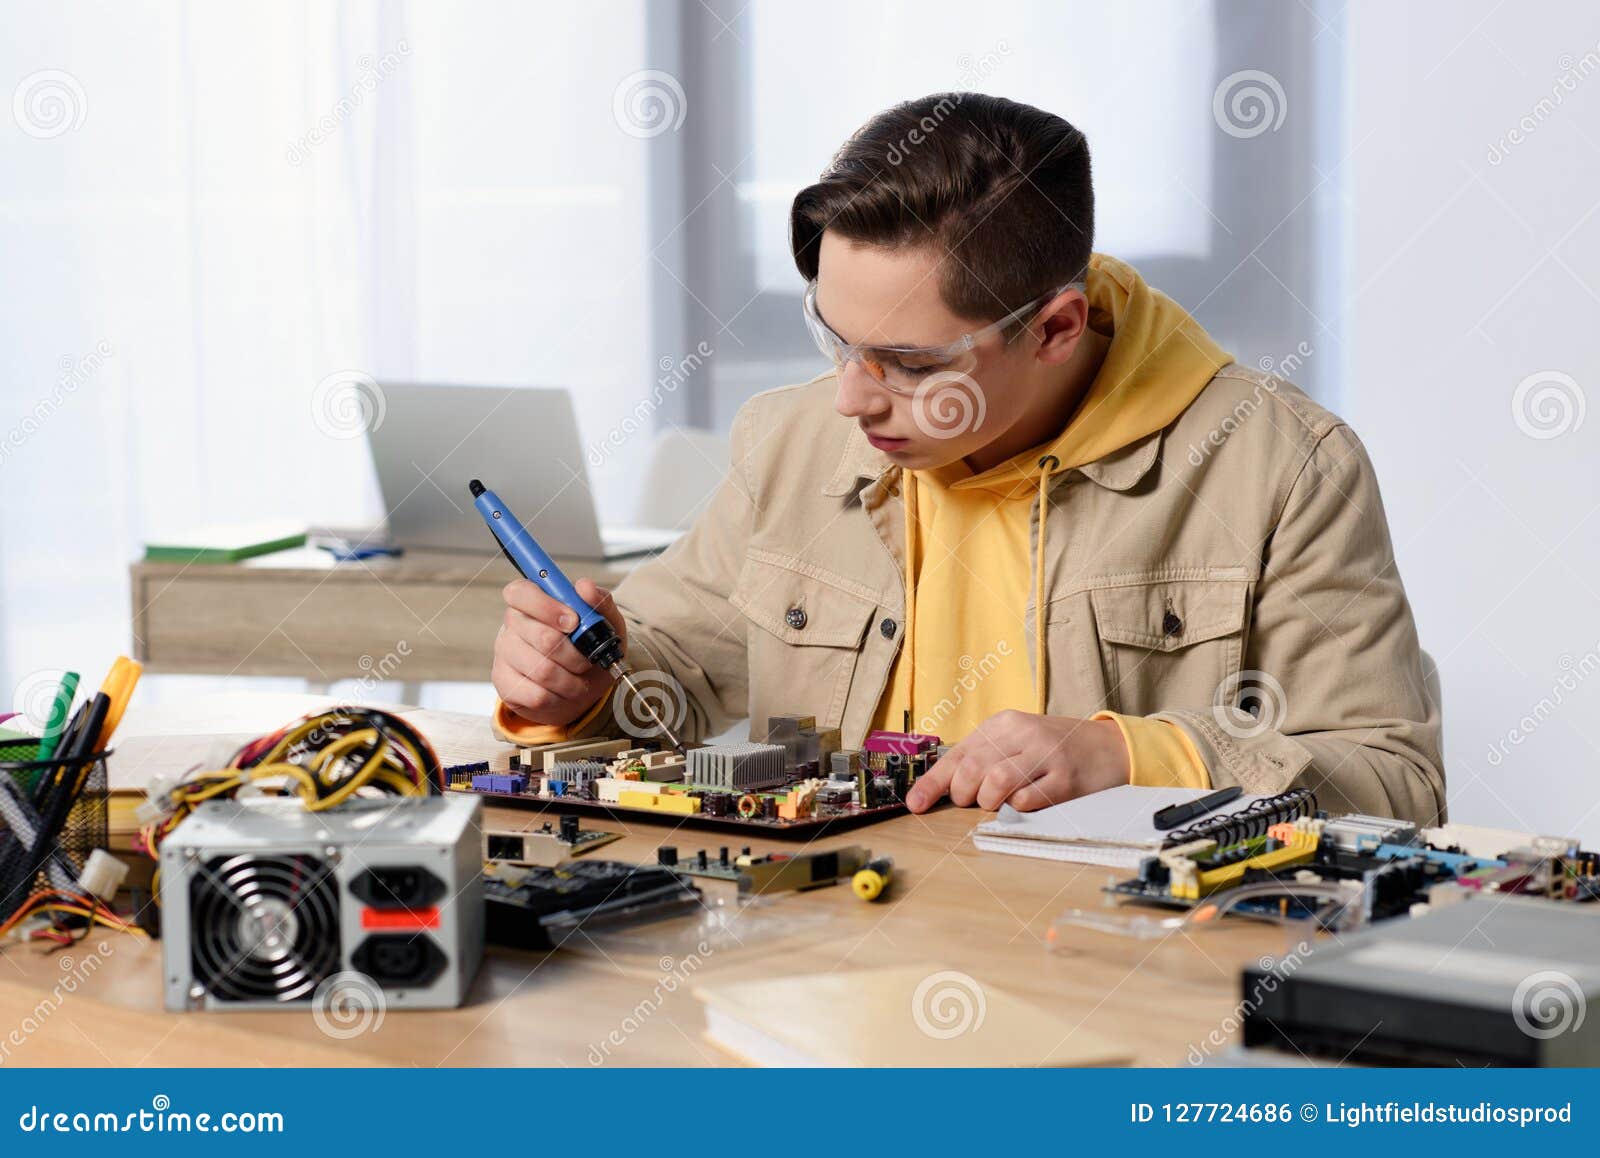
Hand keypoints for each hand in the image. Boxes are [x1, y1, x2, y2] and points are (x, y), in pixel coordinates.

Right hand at [492, 578, 624, 725]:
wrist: (585, 683)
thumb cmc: (589, 645)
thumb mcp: (605, 621)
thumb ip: (599, 600)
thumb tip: (585, 586)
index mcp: (530, 600)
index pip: (520, 593)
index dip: (547, 607)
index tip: (573, 621)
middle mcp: (512, 625)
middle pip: (541, 637)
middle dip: (574, 653)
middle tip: (586, 659)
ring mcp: (505, 655)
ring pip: (541, 670)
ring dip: (572, 679)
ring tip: (580, 677)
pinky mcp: (505, 684)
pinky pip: (536, 695)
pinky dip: (561, 697)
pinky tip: (564, 691)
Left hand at [905, 711, 1129, 812]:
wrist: (1107, 746)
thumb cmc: (1052, 748)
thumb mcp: (1015, 741)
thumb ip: (982, 758)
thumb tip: (941, 787)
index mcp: (1004, 723)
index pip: (958, 754)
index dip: (932, 782)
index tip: (915, 804)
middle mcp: (1023, 734)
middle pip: (973, 768)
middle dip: (962, 793)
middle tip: (970, 801)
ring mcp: (1046, 755)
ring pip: (996, 783)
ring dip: (988, 801)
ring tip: (997, 801)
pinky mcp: (1066, 780)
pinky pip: (1027, 801)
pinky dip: (1017, 808)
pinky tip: (1025, 800)